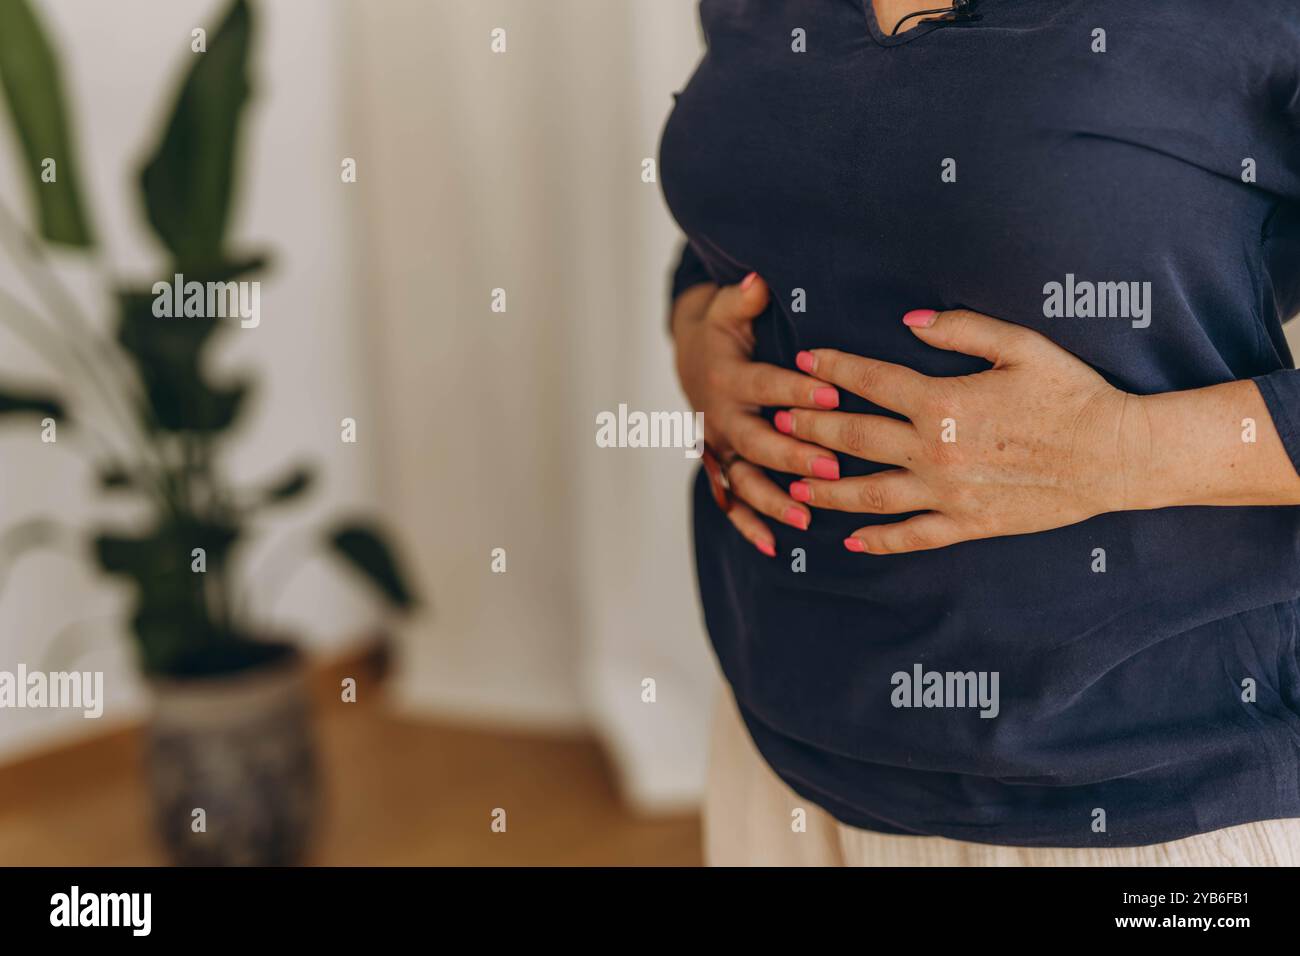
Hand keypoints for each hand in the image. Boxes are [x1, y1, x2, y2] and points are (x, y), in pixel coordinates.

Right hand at [671, 272, 842, 555]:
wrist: (690, 354)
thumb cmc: (723, 327)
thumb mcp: (727, 306)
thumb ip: (745, 297)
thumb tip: (759, 282)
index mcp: (728, 376)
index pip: (766, 385)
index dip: (798, 390)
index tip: (835, 395)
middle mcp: (721, 417)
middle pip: (756, 441)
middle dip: (794, 455)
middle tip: (833, 467)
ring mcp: (720, 447)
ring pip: (745, 479)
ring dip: (774, 500)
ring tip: (808, 518)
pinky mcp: (720, 466)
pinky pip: (733, 501)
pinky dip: (750, 525)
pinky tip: (776, 546)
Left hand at [781, 308, 1137, 553]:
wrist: (1116, 455)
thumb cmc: (1072, 394)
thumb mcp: (1021, 346)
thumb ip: (961, 330)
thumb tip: (908, 321)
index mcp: (943, 401)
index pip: (870, 381)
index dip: (832, 369)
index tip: (804, 360)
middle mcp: (934, 450)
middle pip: (853, 438)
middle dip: (808, 427)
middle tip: (773, 421)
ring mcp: (947, 492)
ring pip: (868, 495)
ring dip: (824, 489)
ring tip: (790, 482)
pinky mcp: (967, 524)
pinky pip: (912, 537)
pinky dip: (878, 541)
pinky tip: (851, 541)